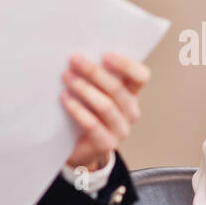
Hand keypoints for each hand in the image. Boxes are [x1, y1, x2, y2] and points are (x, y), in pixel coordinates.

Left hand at [60, 53, 149, 169]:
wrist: (79, 149)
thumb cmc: (85, 113)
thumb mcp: (94, 92)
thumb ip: (94, 76)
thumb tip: (79, 55)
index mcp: (131, 95)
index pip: (141, 77)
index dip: (126, 65)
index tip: (105, 56)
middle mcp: (130, 112)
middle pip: (118, 89)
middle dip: (94, 72)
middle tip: (74, 60)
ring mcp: (121, 130)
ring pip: (106, 106)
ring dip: (84, 88)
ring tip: (67, 77)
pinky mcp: (107, 145)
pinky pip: (92, 124)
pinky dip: (77, 109)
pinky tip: (65, 98)